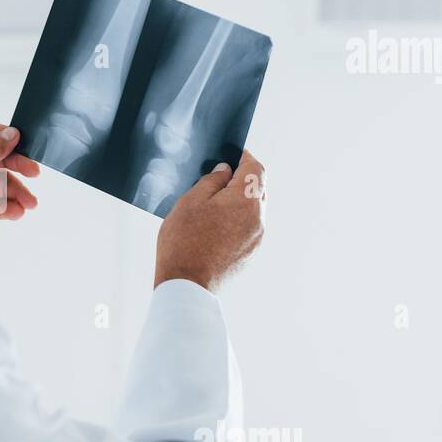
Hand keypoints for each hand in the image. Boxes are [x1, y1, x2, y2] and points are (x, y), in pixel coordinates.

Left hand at [0, 122, 40, 263]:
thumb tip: (12, 132)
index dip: (7, 136)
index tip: (25, 143)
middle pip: (0, 158)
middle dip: (18, 166)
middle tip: (35, 172)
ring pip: (4, 184)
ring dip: (19, 192)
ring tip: (30, 203)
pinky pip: (2, 204)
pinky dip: (11, 207)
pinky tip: (17, 212)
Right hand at [154, 150, 265, 291]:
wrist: (186, 285)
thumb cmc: (184, 242)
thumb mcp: (191, 201)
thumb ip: (211, 181)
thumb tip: (225, 171)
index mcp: (245, 200)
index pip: (256, 169)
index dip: (244, 158)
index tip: (232, 155)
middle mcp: (257, 219)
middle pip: (257, 189)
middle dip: (241, 180)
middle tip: (217, 179)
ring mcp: (255, 239)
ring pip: (252, 210)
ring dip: (238, 202)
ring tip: (212, 206)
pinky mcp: (249, 254)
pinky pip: (247, 228)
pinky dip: (236, 221)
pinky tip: (214, 227)